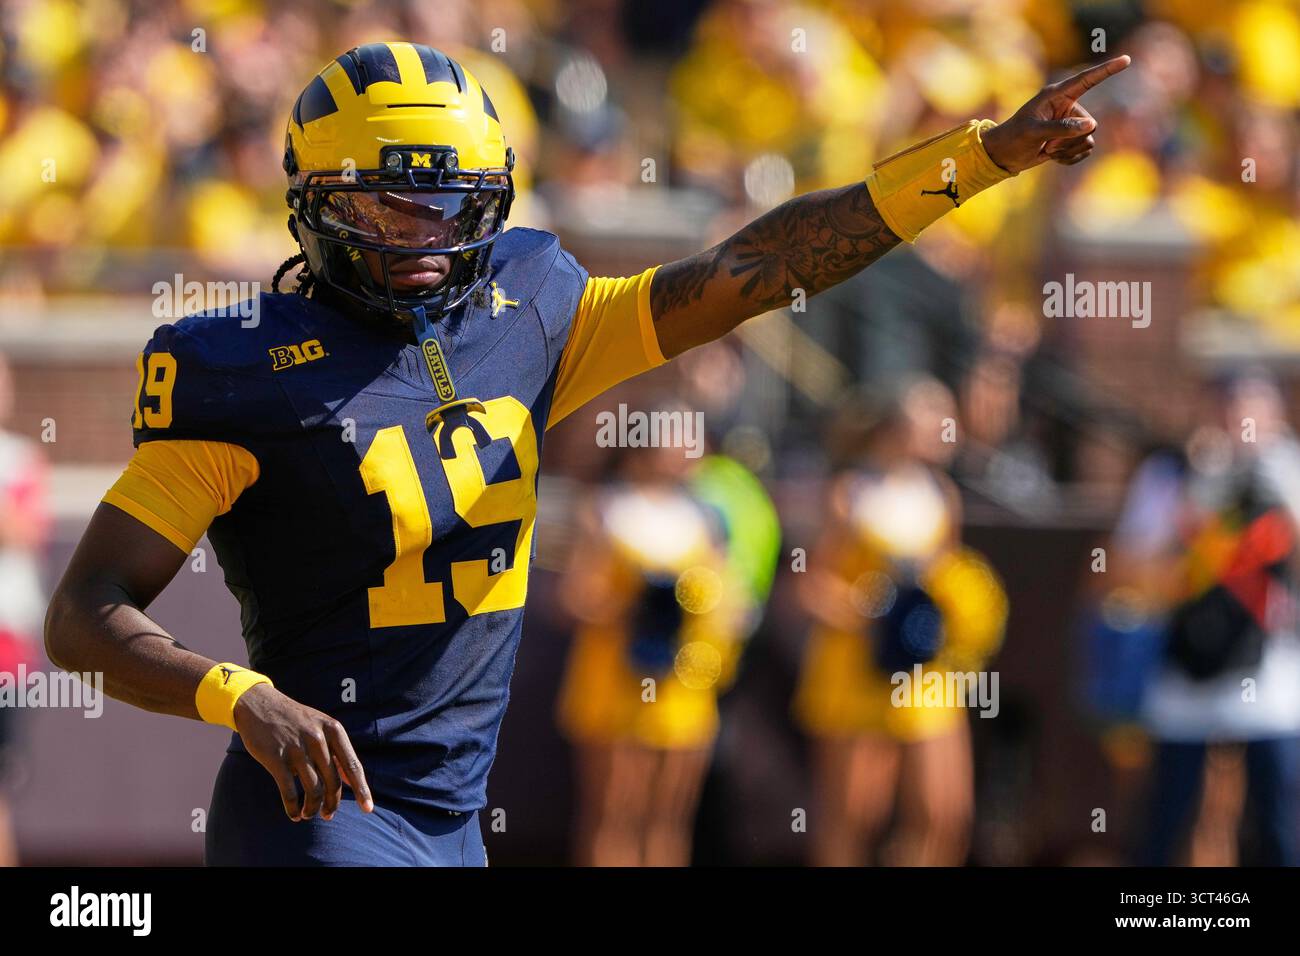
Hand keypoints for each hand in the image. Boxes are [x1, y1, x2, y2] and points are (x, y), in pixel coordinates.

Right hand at [233, 683, 373, 820]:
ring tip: (309, 814)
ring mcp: (297, 749)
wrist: (258, 704)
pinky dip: (293, 808)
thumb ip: (336, 751)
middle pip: (333, 782)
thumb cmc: (295, 719)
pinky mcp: (276, 759)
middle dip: (333, 803)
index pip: (353, 765)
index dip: (362, 789)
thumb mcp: (321, 726)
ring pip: (314, 790)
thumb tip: (353, 782)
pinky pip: (289, 792)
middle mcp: (318, 739)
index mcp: (333, 730)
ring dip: (312, 808)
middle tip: (328, 815)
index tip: (368, 808)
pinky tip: (294, 814)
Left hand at [981, 55, 1130, 173]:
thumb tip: (1091, 126)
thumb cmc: (1014, 138)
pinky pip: (1084, 149)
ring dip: (1068, 150)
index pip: (1086, 80)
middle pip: (1089, 124)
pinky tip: (1053, 157)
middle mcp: (1067, 107)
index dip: (1107, 70)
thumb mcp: (1034, 132)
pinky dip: (1069, 158)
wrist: (1004, 155)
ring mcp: (1071, 123)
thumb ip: (1061, 128)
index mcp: (1057, 95)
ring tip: (1048, 149)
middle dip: (1070, 140)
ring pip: (1088, 139)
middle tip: (1047, 144)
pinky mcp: (1070, 139)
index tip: (1126, 60)